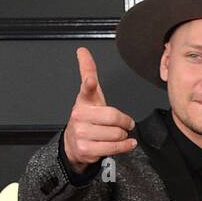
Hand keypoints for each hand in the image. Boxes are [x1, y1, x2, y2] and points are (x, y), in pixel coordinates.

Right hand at [62, 47, 136, 172]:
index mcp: (83, 100)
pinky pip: (113, 148)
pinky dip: (125, 146)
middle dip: (125, 122)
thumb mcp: (90, 95)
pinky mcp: (86, 149)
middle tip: (127, 123)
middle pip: (113, 117)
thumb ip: (88, 72)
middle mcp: (80, 116)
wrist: (75, 142)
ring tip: (121, 133)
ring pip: (115, 134)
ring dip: (124, 135)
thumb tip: (83, 51)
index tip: (90, 80)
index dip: (88, 84)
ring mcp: (82, 133)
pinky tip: (127, 143)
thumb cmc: (87, 117)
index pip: (86, 90)